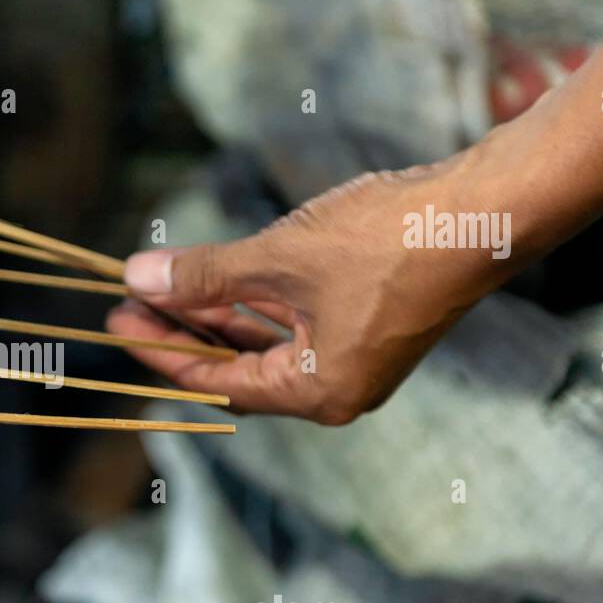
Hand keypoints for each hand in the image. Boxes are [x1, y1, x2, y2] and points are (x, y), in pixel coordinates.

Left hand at [108, 158, 514, 423]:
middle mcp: (337, 388)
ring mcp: (356, 357)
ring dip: (214, 314)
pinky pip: (294, 323)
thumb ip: (204, 275)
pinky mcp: (369, 323)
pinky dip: (254, 303)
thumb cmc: (388, 240)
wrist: (487, 209)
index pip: (216, 382)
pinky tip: (219, 279)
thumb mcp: (279, 259)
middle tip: (128, 304)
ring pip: (265, 342)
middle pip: (236, 368)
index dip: (160, 350)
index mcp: (317, 393)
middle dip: (180, 331)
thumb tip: (138, 279)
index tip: (116, 323)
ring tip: (161, 289)